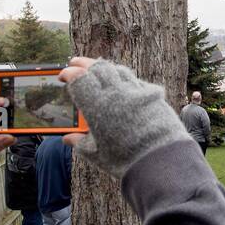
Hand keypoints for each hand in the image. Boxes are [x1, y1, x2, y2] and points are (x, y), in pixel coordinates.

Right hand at [58, 57, 190, 178]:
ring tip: (98, 69)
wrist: (160, 161)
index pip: (79, 79)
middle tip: (76, 63)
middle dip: (84, 63)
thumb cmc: (125, 161)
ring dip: (105, 67)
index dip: (69, 74)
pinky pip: (136, 80)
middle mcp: (116, 93)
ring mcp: (136, 92)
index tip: (64, 75)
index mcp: (96, 106)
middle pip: (98, 68)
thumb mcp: (97, 154)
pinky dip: (125, 78)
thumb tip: (67, 139)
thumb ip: (80, 143)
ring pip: (118, 70)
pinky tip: (123, 82)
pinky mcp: (152, 96)